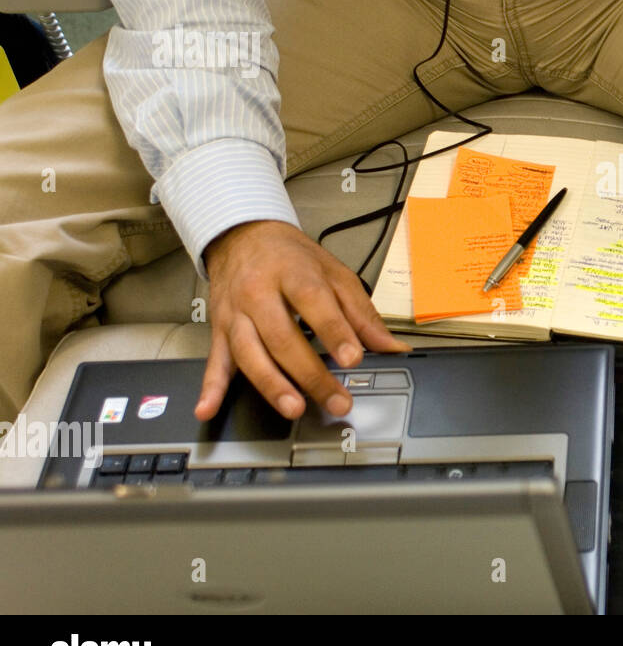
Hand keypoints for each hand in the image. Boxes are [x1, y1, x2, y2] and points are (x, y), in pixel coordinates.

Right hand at [197, 220, 410, 419]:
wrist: (244, 237)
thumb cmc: (292, 258)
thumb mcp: (335, 274)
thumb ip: (363, 313)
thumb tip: (393, 348)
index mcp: (292, 273)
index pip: (314, 302)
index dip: (334, 331)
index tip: (352, 358)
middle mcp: (259, 293)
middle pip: (282, 336)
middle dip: (310, 373)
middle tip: (336, 400)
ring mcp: (236, 314)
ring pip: (250, 353)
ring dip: (271, 385)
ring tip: (294, 408)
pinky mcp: (220, 331)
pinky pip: (214, 362)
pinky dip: (211, 388)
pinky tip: (208, 409)